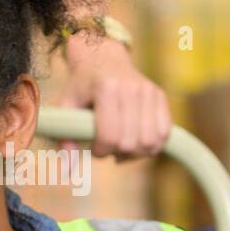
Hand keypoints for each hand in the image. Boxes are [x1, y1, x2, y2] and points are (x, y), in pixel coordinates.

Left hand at [55, 30, 170, 159]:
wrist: (103, 58)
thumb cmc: (81, 86)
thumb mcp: (66, 107)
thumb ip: (65, 138)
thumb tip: (68, 172)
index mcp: (106, 88)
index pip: (110, 136)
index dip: (100, 151)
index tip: (93, 148)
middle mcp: (132, 88)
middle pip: (130, 142)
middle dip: (116, 152)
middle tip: (106, 147)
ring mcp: (149, 91)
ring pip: (150, 142)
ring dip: (135, 153)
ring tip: (122, 146)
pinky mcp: (160, 96)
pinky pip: (164, 134)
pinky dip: (151, 147)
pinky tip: (137, 143)